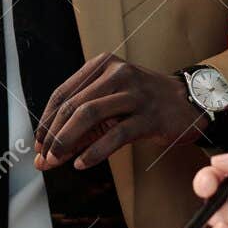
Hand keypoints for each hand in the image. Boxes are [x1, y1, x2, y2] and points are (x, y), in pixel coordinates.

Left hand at [34, 55, 204, 170]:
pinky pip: (116, 134)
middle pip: (73, 104)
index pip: (63, 93)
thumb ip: (82, 123)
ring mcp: (135, 93)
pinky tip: (82, 163)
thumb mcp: (112, 101)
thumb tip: (47, 154)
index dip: (46, 120)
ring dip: (68, 141)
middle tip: (43, 158)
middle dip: (53, 134)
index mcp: (102, 64)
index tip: (38, 144)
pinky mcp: (149, 115)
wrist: (190, 102)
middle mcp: (117, 73)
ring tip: (57, 161)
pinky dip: (95, 150)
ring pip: (90, 115)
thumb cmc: (144, 102)